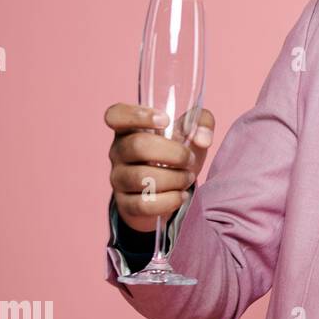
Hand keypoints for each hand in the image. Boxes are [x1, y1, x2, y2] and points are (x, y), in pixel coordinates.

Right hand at [105, 102, 215, 232]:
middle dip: (173, 153)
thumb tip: (202, 138)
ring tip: (187, 177)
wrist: (171, 191)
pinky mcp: (125, 204)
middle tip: (189, 159)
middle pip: (137, 146)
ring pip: (141, 177)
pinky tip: (181, 195)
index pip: (115, 114)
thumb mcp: (192, 133)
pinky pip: (144, 204)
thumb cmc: (176, 155)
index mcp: (130, 129)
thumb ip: (202, 123)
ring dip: (174, 178)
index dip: (136, 114)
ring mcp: (118, 178)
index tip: (165, 120)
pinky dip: (169, 200)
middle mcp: (118, 152)